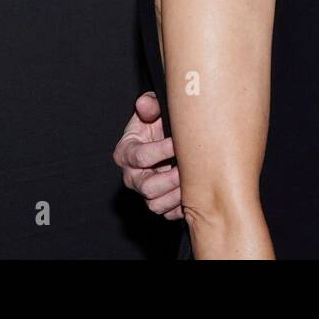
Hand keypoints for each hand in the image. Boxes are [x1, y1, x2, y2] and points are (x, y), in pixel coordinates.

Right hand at [113, 91, 182, 219]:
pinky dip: (180, 209)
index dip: (160, 150)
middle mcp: (132, 175)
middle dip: (169, 178)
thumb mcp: (152, 110)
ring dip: (176, 196)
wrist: (165, 139)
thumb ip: (150, 105)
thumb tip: (145, 104)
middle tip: (188, 168)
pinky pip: (167, 214)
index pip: (140, 156)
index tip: (177, 143)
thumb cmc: (156, 124)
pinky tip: (193, 196)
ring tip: (193, 183)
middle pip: (146, 187)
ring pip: (155, 204)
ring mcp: (145, 191)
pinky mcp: (158, 202)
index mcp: (126, 152)